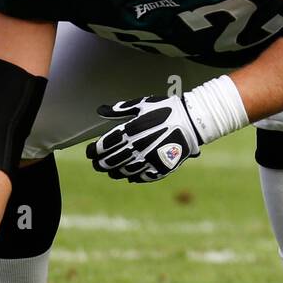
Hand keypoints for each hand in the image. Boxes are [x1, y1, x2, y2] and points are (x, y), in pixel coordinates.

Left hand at [86, 94, 200, 182]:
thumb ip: (120, 109)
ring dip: (114, 172)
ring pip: (124, 171)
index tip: (89, 152)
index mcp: (132, 130)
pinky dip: (134, 178)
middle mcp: (138, 146)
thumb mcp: (142, 104)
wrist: (193, 121)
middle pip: (111, 161)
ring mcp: (149, 159)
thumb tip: (101, 110)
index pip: (105, 145)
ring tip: (110, 171)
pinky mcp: (161, 167)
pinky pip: (143, 177)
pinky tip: (129, 176)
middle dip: (100, 164)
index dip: (94, 151)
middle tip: (97, 164)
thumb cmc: (166, 110)